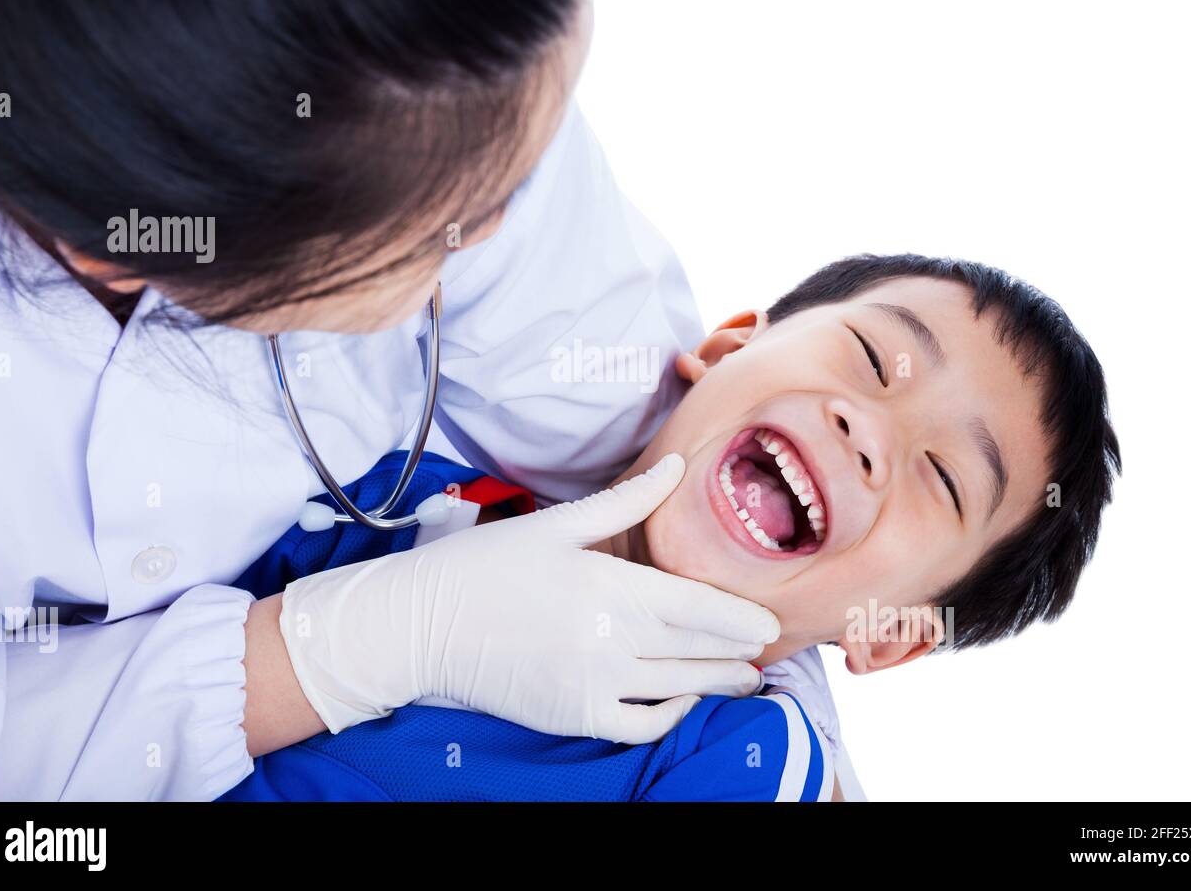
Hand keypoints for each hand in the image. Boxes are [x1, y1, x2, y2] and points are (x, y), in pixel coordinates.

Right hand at [278, 453, 779, 742]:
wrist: (420, 623)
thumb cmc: (484, 566)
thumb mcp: (554, 525)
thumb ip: (624, 502)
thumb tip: (675, 466)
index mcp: (605, 586)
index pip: (694, 607)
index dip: (738, 618)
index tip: (770, 622)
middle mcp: (606, 640)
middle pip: (694, 650)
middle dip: (737, 651)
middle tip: (770, 649)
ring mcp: (589, 683)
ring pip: (674, 687)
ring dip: (717, 684)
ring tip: (747, 680)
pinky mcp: (571, 714)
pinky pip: (637, 723)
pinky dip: (668, 714)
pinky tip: (684, 699)